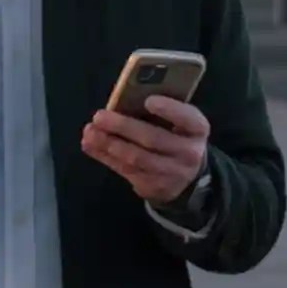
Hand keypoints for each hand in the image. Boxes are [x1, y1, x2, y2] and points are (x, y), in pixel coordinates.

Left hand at [81, 95, 209, 204]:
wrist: (188, 176)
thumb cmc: (176, 136)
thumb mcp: (178, 122)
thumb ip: (160, 111)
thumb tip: (123, 99)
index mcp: (197, 130)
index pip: (189, 119)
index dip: (170, 110)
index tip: (148, 100)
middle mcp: (189, 153)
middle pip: (153, 140)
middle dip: (123, 127)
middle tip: (99, 116)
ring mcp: (172, 174)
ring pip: (136, 159)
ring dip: (108, 144)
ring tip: (89, 132)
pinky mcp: (154, 188)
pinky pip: (126, 171)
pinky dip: (105, 156)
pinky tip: (90, 145)